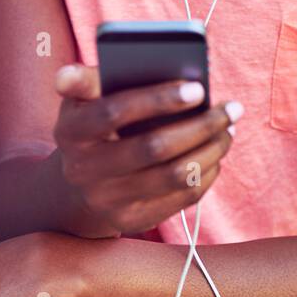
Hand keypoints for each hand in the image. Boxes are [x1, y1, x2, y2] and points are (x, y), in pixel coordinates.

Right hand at [53, 63, 242, 237]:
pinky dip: (207, 172)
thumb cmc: (92, 125)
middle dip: (200, 125)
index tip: (198, 88)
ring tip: (229, 128)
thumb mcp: (81, 100)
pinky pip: (181, 197)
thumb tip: (65, 75)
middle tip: (231, 108)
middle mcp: (83, 170)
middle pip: (153, 147)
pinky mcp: (131, 221)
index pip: (114, 112)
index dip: (158, 99)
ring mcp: (106, 200)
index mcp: (70, 131)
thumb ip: (85, 81)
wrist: (79, 185)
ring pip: (174, 174)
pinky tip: (217, 153)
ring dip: (211, 149)